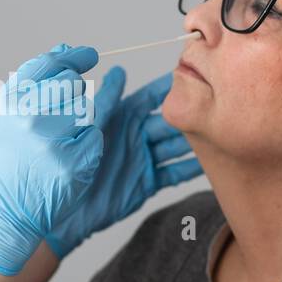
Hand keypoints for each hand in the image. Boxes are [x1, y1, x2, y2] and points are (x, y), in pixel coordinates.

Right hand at [0, 44, 104, 275]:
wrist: (3, 212)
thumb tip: (64, 50)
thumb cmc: (5, 161)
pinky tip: (69, 156)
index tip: (89, 55)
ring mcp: (54, 143)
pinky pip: (94, 137)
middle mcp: (30, 119)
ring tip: (62, 138)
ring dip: (81, 120)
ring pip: (87, 110)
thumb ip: (32, 83)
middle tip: (64, 112)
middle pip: (73, 85)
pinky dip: (87, 143)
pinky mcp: (75, 165)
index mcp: (11, 103)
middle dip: (75, 94)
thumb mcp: (5, 118)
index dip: (73, 57)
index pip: (50, 65)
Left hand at [44, 68, 201, 258]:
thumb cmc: (61, 166)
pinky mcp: (147, 182)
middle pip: (173, 120)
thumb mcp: (84, 128)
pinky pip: (175, 173)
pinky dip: (193, 170)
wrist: (58, 210)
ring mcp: (143, 157)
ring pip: (178, 145)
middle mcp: (136, 133)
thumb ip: (104, 102)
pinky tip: (216, 166)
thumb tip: (118, 71)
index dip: (174, 89)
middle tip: (216, 107)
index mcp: (120, 116)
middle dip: (193, 114)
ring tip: (223, 135)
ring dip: (199, 141)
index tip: (197, 77)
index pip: (154, 97)